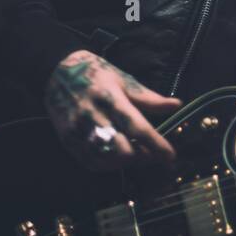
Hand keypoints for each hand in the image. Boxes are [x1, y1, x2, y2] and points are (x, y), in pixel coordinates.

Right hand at [43, 50, 181, 171]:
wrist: (58, 70)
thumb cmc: (98, 74)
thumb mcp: (124, 80)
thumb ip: (149, 98)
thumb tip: (177, 105)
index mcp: (111, 98)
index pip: (137, 127)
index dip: (156, 144)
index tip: (171, 156)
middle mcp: (93, 116)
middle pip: (122, 149)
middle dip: (142, 156)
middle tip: (152, 152)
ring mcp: (78, 130)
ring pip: (106, 160)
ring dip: (125, 162)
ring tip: (135, 153)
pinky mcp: (68, 139)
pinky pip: (90, 162)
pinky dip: (107, 165)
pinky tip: (117, 157)